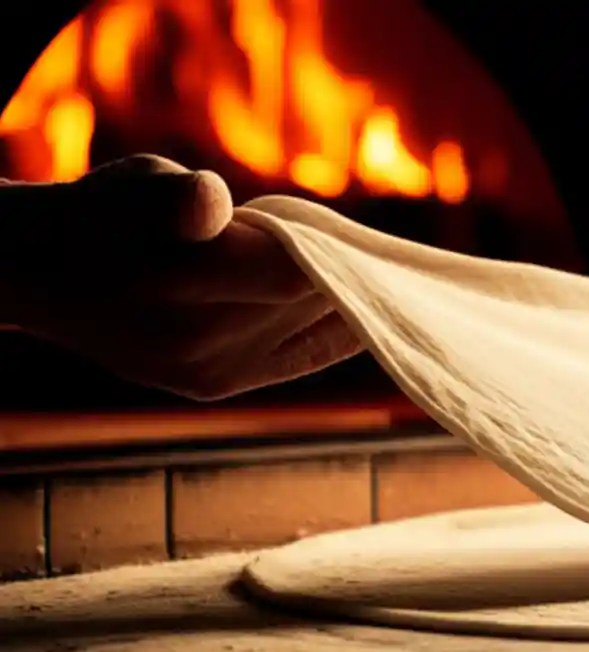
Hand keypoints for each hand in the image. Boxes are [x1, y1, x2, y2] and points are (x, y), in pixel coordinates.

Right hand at [0, 154, 361, 399]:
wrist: (47, 275)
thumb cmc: (108, 213)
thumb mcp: (141, 183)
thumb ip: (187, 196)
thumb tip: (211, 206)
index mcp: (187, 278)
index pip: (300, 269)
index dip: (345, 253)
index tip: (383, 245)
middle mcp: (203, 336)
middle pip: (314, 301)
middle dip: (353, 278)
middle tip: (395, 262)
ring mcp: (211, 369)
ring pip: (315, 332)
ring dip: (350, 307)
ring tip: (386, 285)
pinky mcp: (215, 385)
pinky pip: (301, 359)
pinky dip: (335, 335)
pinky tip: (368, 317)